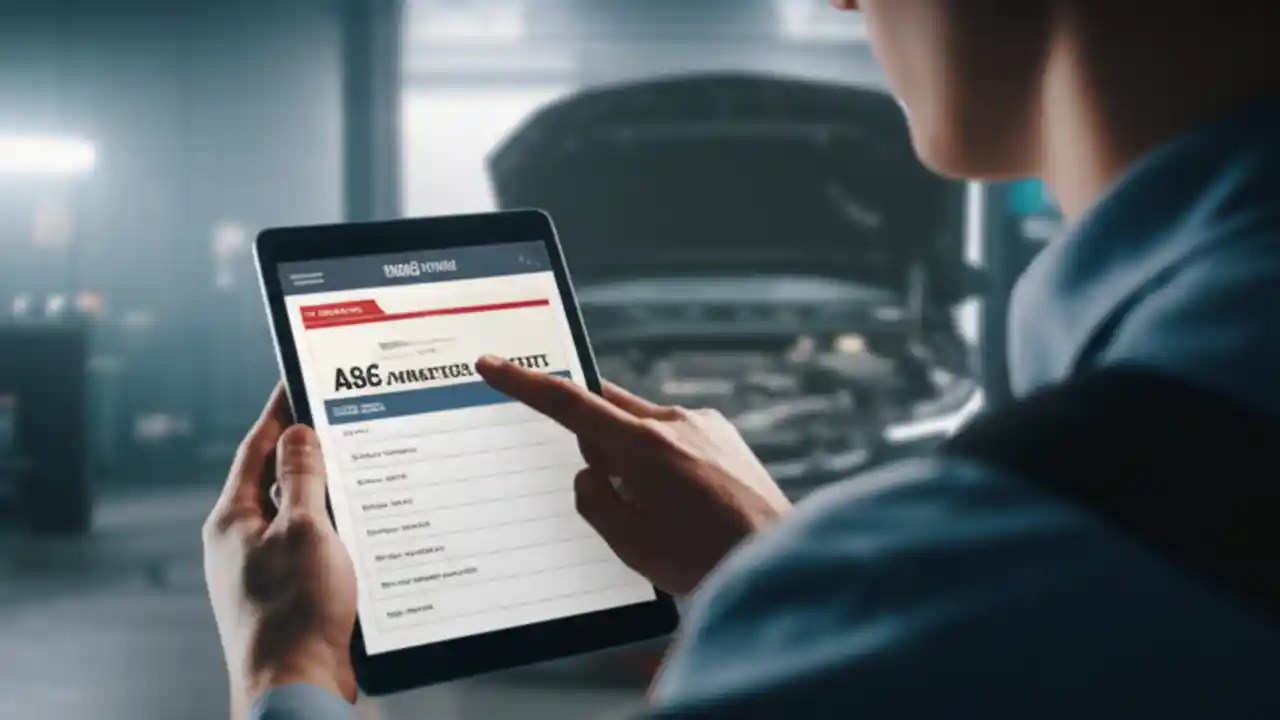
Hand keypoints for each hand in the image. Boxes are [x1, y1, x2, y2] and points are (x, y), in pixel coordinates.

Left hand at [202, 385, 356, 716]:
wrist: (296, 687)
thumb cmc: (295, 612)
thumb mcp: (305, 529)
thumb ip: (302, 477)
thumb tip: (297, 432)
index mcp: (232, 519)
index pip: (257, 447)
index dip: (281, 410)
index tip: (299, 378)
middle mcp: (241, 541)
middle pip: (278, 478)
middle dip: (311, 449)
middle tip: (343, 416)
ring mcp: (263, 569)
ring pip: (299, 514)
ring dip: (327, 492)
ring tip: (361, 465)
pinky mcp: (288, 594)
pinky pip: (312, 546)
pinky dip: (335, 529)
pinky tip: (364, 525)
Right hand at [477, 357, 790, 596]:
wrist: (780, 560)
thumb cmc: (704, 560)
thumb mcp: (628, 544)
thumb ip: (593, 499)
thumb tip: (590, 471)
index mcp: (643, 447)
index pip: (568, 404)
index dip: (523, 383)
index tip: (493, 364)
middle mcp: (674, 423)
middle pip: (605, 407)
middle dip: (590, 437)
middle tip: (605, 484)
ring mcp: (703, 424)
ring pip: (641, 424)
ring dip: (632, 454)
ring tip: (661, 510)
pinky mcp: (723, 433)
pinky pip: (674, 433)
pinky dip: (663, 457)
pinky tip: (686, 500)